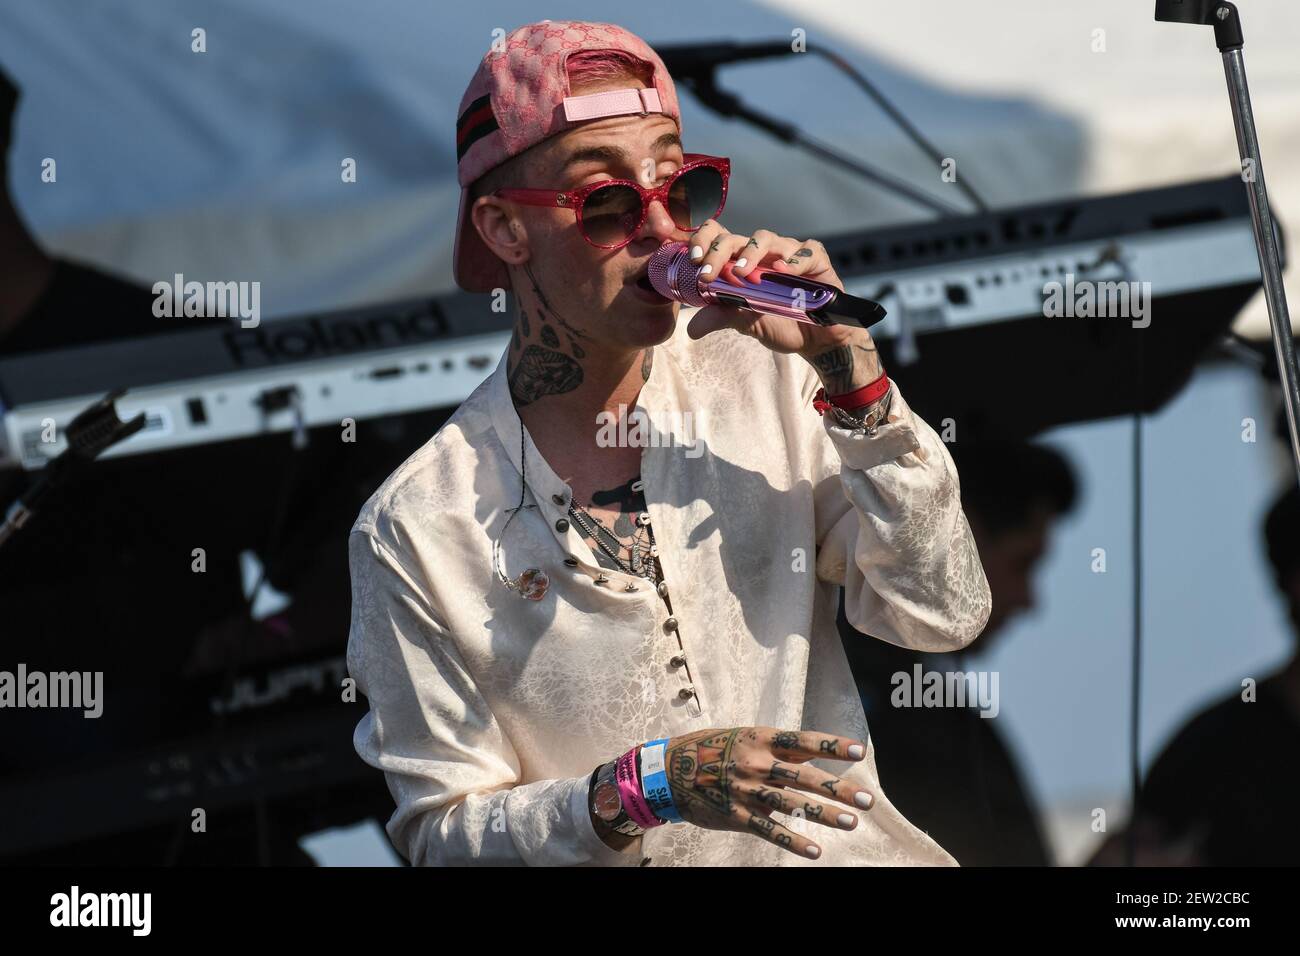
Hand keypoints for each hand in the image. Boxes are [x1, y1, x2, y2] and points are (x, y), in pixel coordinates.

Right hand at [663, 725, 871, 859]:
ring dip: (824, 815)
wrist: (669, 771)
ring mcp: (747, 791)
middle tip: (867, 799)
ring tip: (850, 822)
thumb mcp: (742, 737)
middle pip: (806, 777)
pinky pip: (770, 831)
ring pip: (793, 805)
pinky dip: (793, 841)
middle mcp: (756, 764)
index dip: (832, 745)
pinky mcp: (737, 816)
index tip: (859, 750)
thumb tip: (810, 755)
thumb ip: (775, 748)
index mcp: (760, 739)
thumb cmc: (711, 749)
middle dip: (839, 789)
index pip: (804, 741)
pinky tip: (814, 850)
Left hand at [682, 222, 882, 391]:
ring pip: (767, 238)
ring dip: (751, 253)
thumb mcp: (746, 323)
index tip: (694, 263)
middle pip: (737, 238)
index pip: (719, 238)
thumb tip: (691, 329)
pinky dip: (793, 260)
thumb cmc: (780, 323)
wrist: (815, 341)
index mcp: (742, 262)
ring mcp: (789, 252)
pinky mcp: (816, 258)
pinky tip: (782, 270)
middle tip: (707, 272)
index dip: (704, 243)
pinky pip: (805, 252)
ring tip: (741, 273)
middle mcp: (764, 253)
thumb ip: (722, 317)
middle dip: (718, 251)